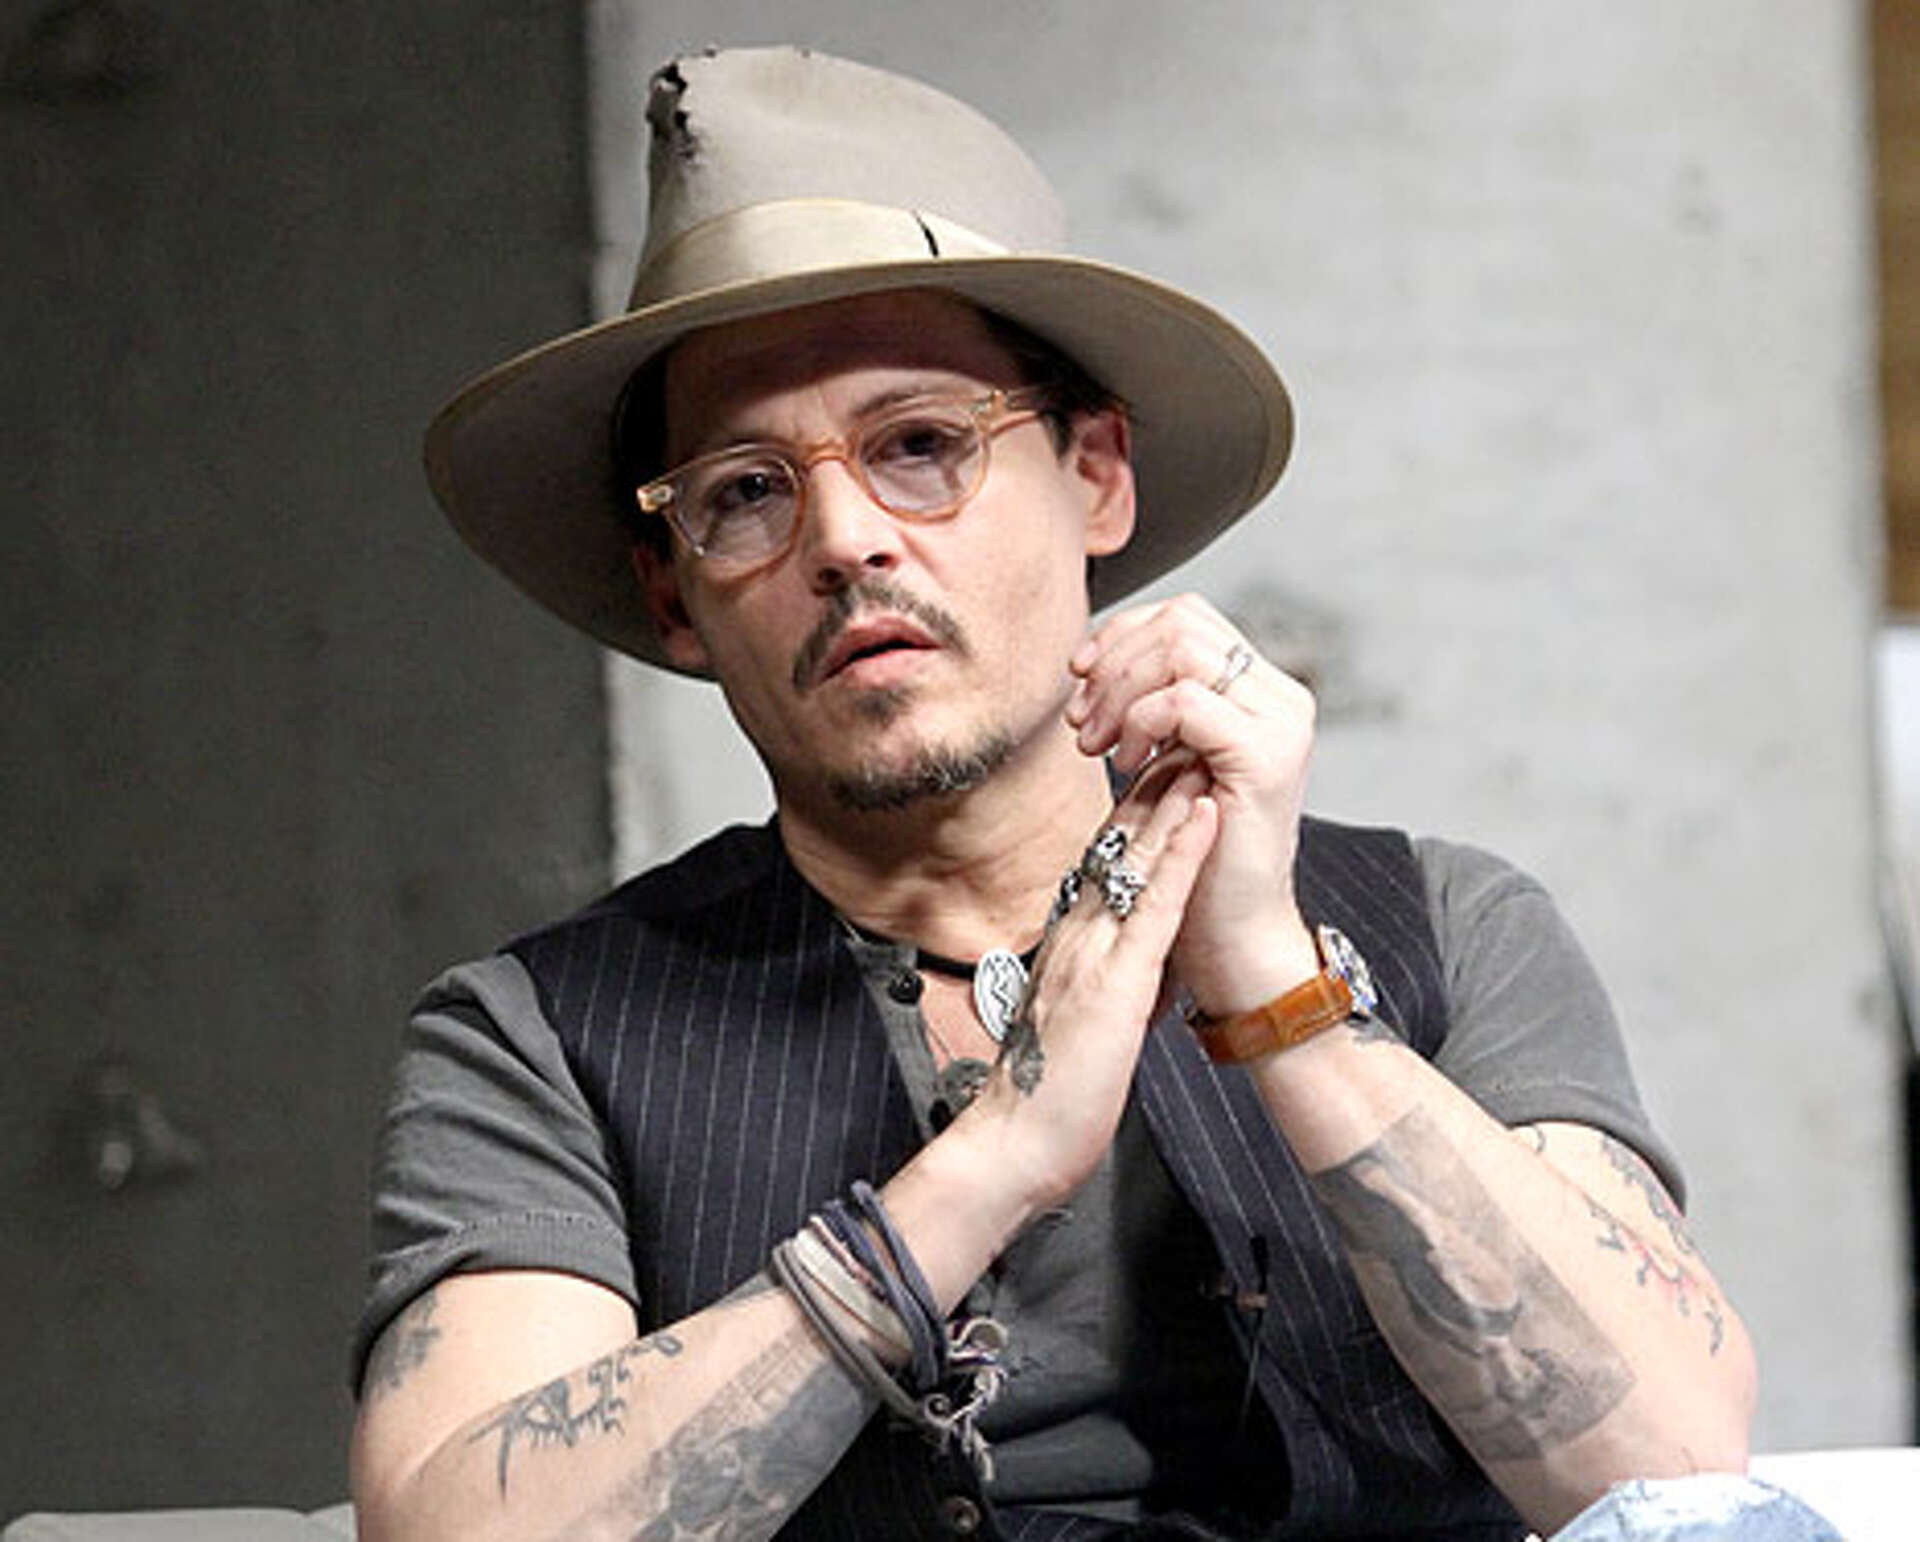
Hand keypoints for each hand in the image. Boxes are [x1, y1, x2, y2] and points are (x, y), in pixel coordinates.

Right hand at [962, 755, 1217, 1207]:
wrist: (1012, 1146)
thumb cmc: (1042, 1099)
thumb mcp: (1068, 1018)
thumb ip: (1086, 981)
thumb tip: (1116, 966)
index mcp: (1068, 941)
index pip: (1104, 859)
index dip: (1134, 807)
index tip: (1160, 760)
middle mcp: (1077, 932)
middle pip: (1118, 840)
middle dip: (1153, 781)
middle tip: (1182, 724)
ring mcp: (1093, 952)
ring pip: (1136, 855)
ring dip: (1172, 795)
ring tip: (1201, 741)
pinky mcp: (1116, 982)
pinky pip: (1155, 904)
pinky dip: (1182, 853)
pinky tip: (1206, 811)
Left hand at [1064, 594, 1319, 1014]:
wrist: (1231, 931)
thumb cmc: (1195, 857)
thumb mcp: (1168, 760)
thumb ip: (1152, 704)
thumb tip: (1096, 658)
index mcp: (1263, 692)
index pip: (1186, 616)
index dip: (1123, 634)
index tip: (1079, 675)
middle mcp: (1282, 698)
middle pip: (1181, 622)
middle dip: (1113, 662)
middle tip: (1080, 719)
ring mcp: (1280, 724)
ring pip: (1181, 650)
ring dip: (1120, 690)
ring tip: (1097, 743)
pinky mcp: (1265, 757)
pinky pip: (1186, 701)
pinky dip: (1140, 721)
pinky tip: (1127, 762)